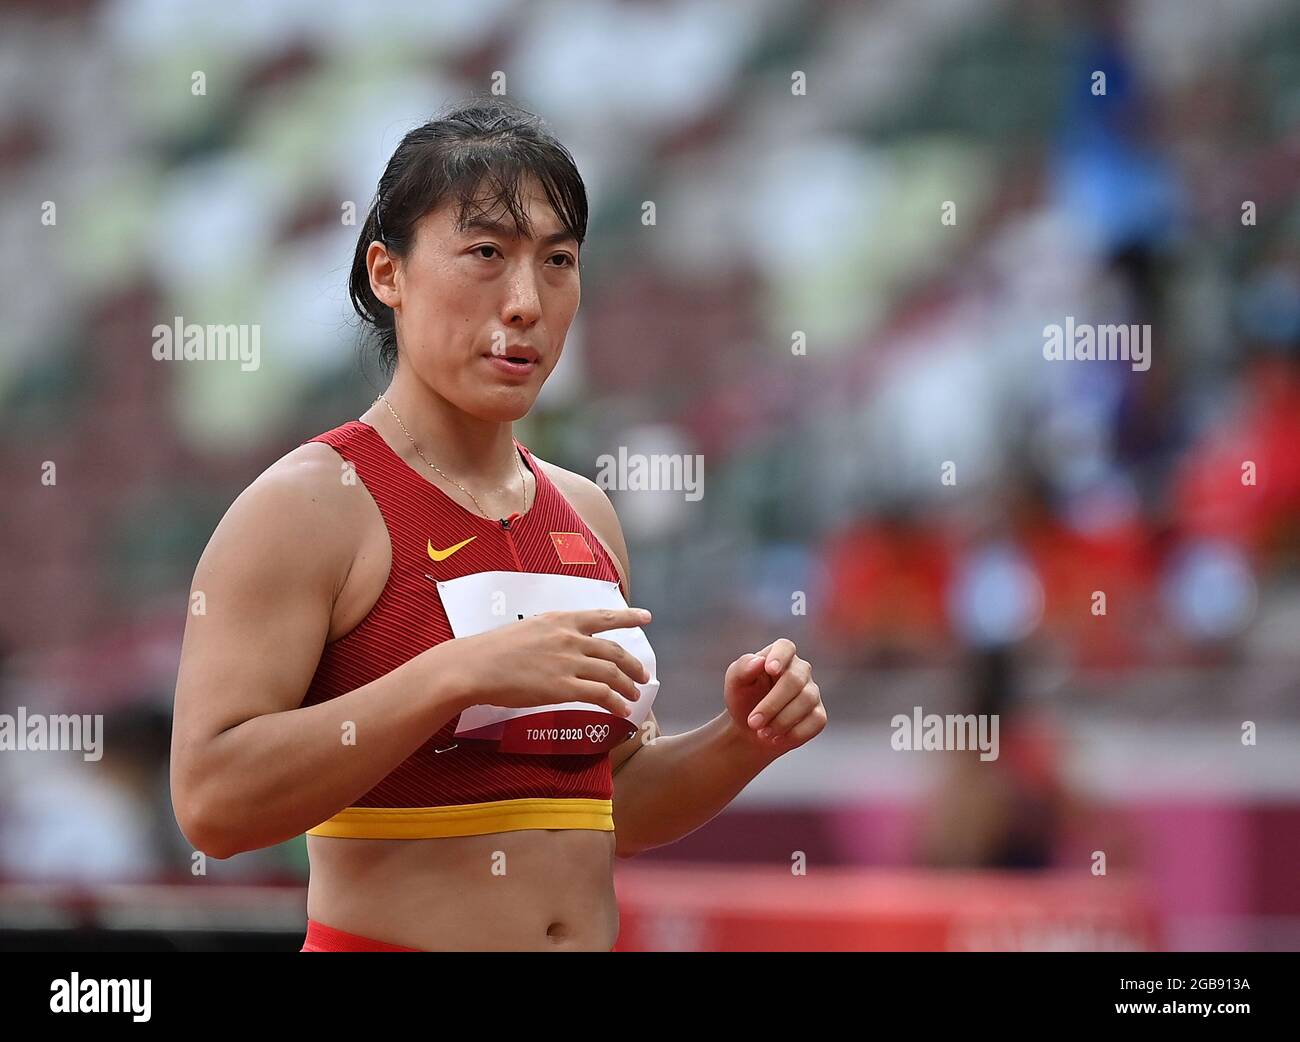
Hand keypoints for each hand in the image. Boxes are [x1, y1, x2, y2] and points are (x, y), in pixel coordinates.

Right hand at [440, 607, 652, 717]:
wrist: (475, 666)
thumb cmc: (493, 650)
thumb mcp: (527, 628)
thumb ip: (551, 633)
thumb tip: (564, 644)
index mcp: (560, 620)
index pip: (603, 617)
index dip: (629, 617)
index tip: (646, 617)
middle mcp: (570, 638)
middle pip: (614, 651)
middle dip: (633, 665)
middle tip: (642, 675)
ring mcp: (568, 662)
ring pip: (612, 674)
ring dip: (627, 686)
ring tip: (633, 696)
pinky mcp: (564, 688)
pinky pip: (601, 695)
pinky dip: (616, 703)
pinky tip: (621, 710)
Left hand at [723, 638, 825, 754]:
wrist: (750, 730)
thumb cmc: (743, 699)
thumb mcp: (735, 683)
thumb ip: (742, 668)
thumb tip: (759, 662)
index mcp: (779, 656)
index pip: (786, 647)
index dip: (780, 656)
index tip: (769, 669)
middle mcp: (800, 671)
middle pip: (794, 680)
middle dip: (772, 704)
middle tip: (752, 722)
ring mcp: (812, 692)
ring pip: (806, 701)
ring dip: (781, 721)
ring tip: (761, 733)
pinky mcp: (819, 715)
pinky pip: (815, 722)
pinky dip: (793, 733)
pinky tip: (775, 739)